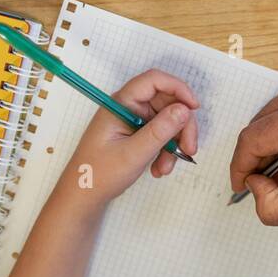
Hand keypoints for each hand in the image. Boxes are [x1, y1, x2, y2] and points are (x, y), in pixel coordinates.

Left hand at [57, 69, 199, 209]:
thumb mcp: (133, 153)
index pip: (154, 81)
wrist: (83, 196)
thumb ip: (160, 130)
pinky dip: (166, 152)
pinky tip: (158, 169)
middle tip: (189, 149)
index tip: (194, 108)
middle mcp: (129, 108)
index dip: (178, 88)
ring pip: (168, 121)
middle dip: (182, 126)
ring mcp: (133, 121)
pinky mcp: (137, 135)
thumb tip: (185, 110)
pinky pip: (161, 136)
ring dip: (174, 144)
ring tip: (165, 168)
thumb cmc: (99, 173)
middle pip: (167, 102)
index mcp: (122, 103)